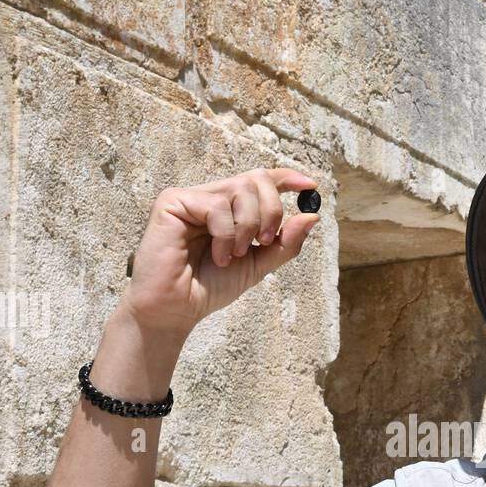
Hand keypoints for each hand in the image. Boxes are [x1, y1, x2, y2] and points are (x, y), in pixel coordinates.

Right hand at [119, 167, 320, 335]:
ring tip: (233, 255)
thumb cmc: (210, 287)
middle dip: (270, 211)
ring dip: (247, 228)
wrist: (177, 308)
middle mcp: (210, 197)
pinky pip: (216, 206)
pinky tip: (217, 255)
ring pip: (240, 189)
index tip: (310, 187)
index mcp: (229, 209)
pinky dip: (225, 235)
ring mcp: (191, 197)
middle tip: (264, 242)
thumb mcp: (258, 265)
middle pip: (256, 179)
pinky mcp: (173, 201)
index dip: (285, 178)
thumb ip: (285, 242)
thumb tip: (312, 216)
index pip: (259, 181)